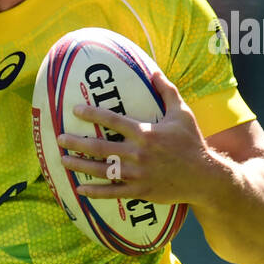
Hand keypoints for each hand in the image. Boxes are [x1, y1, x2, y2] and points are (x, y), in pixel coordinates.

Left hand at [58, 70, 213, 204]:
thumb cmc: (192, 142)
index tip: (75, 110)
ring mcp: (137, 174)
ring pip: (101, 170)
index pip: (113, 120)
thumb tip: (154, 71)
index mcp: (145, 133)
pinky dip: (95, 192)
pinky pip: (112, 192)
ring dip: (79, 166)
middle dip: (77, 142)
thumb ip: (167, 92)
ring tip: (62, 160)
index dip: (92, 114)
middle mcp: (138, 153)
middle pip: (100, 147)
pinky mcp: (139, 191)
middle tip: (59, 138)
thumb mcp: (182, 114)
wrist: (204, 176)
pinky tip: (80, 190)